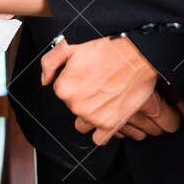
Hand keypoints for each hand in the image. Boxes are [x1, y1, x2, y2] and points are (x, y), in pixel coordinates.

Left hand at [42, 36, 178, 143]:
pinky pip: (99, 139)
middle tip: (97, 85)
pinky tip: (107, 116)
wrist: (138, 55)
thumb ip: (50, 62)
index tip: (86, 77)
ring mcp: (93, 117)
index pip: (62, 92)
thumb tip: (45, 80)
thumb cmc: (107, 48)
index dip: (75, 83)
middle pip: (73, 108)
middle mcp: (76, 105)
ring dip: (91, 115)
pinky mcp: (111, 124)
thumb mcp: (70, 45)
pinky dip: (102, 131)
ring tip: (104, 99)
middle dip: (83, 98)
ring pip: (84, 123)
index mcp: (64, 87)